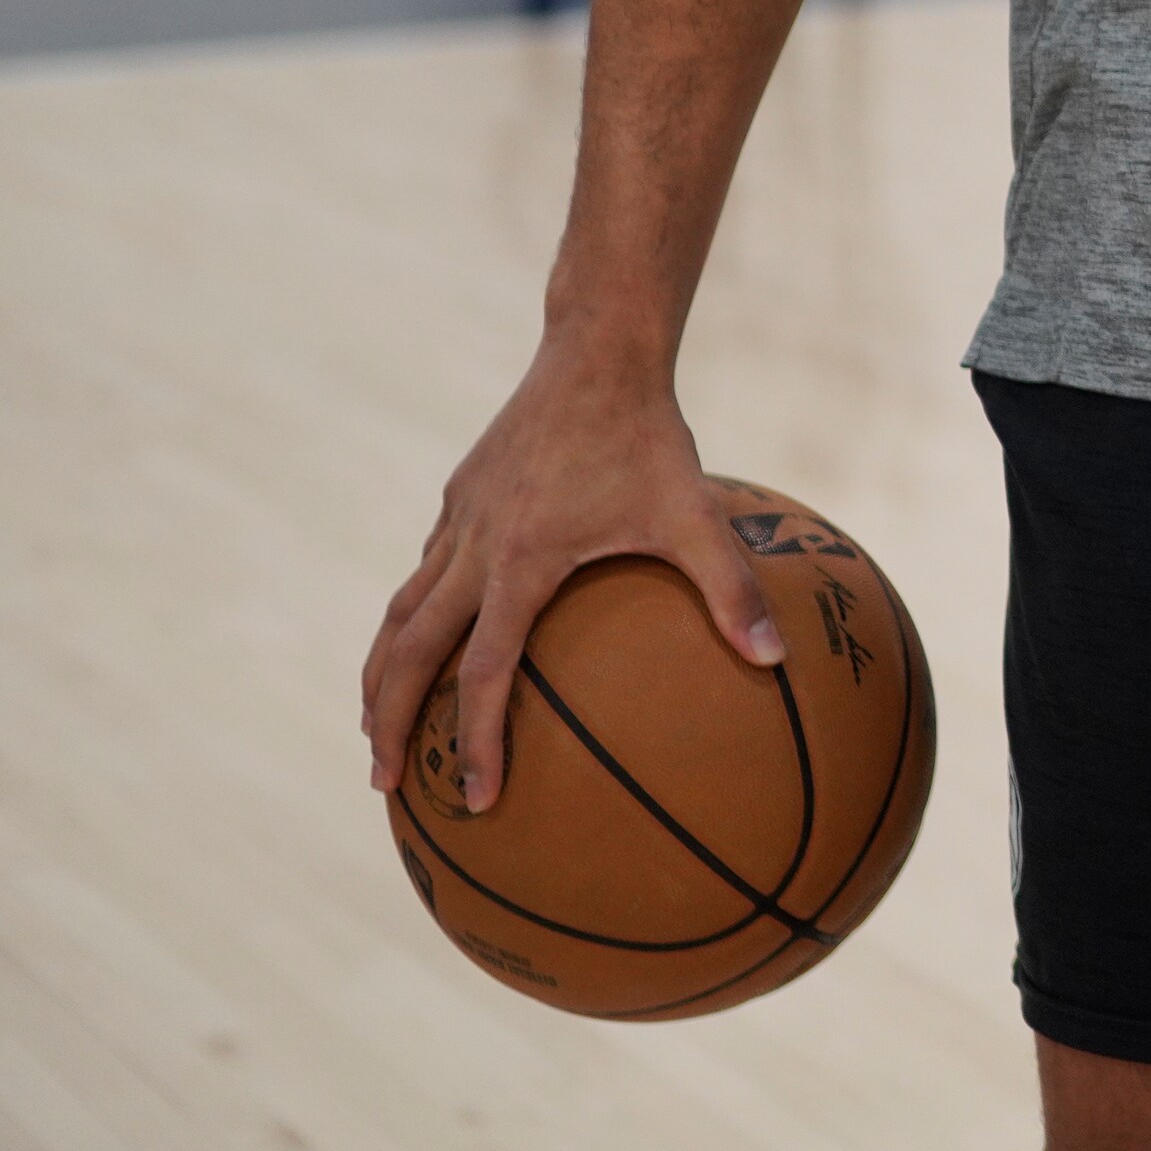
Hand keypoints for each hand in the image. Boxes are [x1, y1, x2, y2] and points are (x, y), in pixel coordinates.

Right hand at [360, 342, 781, 811]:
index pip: (483, 675)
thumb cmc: (650, 437)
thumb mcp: (696, 516)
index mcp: (522, 564)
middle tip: (383, 783)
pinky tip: (423, 637)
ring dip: (382, 674)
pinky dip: (408, 616)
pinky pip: (422, 571)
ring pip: (399, 612)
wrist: (597, 351)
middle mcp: (474, 548)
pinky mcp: (459, 496)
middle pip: (406, 653)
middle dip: (389, 723)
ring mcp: (458, 521)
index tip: (475, 799)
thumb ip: (731, 589)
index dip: (476, 741)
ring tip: (375, 725)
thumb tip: (775, 660)